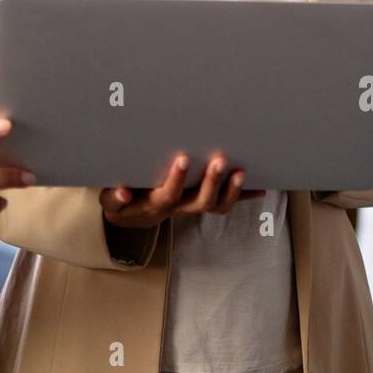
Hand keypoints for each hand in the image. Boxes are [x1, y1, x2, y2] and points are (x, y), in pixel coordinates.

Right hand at [100, 152, 265, 230]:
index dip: (176, 180)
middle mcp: (178, 208)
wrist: (133, 214)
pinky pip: (226, 202)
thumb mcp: (111, 200)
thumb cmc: (123, 199)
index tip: (182, 158)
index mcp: (155, 204)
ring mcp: (192, 206)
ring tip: (241, 172)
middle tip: (220, 160)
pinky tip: (262, 187)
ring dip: (232, 191)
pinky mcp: (202, 202)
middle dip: (211, 182)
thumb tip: (124, 191)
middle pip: (199, 202)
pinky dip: (244, 196)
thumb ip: (115, 196)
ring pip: (216, 206)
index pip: (168, 195)